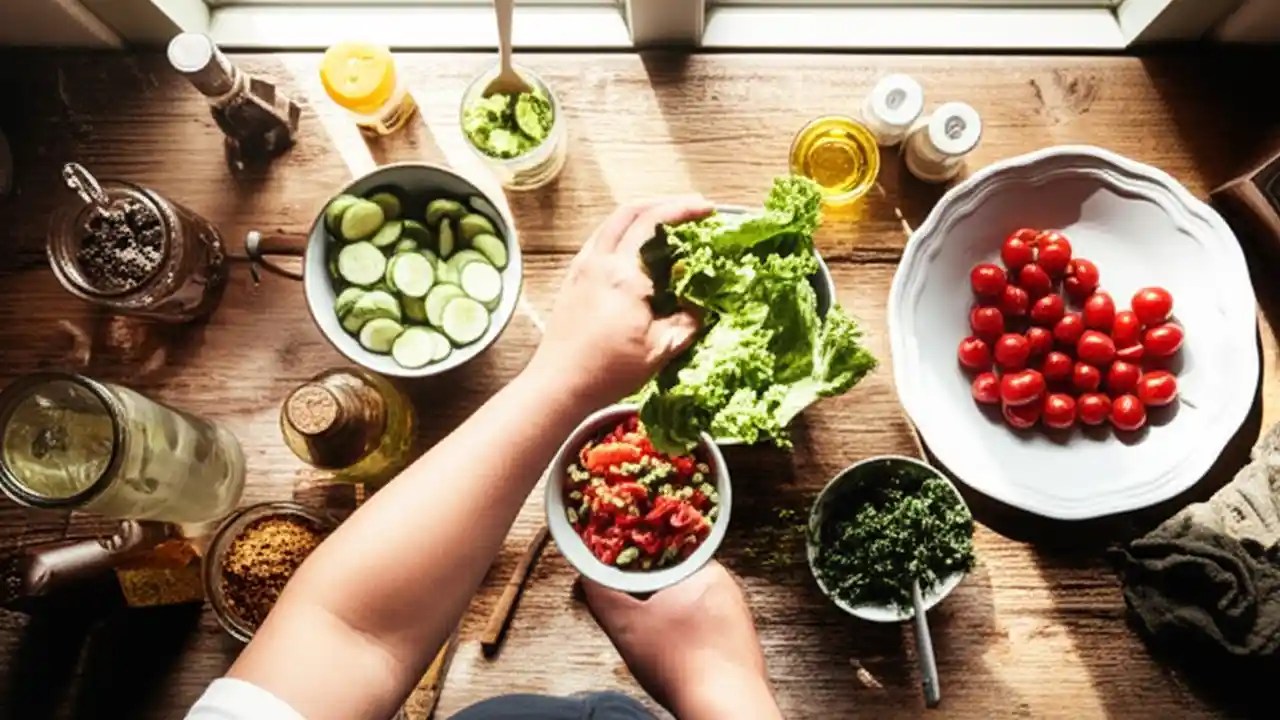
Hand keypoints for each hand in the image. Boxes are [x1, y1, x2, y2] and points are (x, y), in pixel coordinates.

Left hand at [526, 197, 710, 407]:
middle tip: (689, 210)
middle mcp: (599, 262)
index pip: (654, 222)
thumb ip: (687, 323)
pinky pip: (599, 242)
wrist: (558, 384)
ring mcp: (582, 269)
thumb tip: (700, 307)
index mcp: (624, 275)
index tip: (706, 209)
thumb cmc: (607, 371)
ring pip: (611, 224)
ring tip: (665, 226)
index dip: (682, 209)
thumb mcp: (660, 350)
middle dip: (663, 204)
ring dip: (640, 216)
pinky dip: (621, 234)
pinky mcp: (572, 281)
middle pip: (629, 212)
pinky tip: (634, 251)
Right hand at [582, 561, 781, 719]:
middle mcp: (726, 587)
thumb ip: (602, 594)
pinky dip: (687, 636)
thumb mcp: (625, 624)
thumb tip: (586, 577)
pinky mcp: (739, 643)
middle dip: (652, 592)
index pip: (665, 550)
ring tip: (651, 633)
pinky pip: (706, 628)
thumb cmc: (681, 662)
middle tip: (631, 607)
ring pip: (692, 604)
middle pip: (677, 578)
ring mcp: (736, 615)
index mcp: (703, 569)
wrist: (722, 705)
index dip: (637, 560)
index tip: (621, 569)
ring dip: (670, 615)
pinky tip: (674, 651)